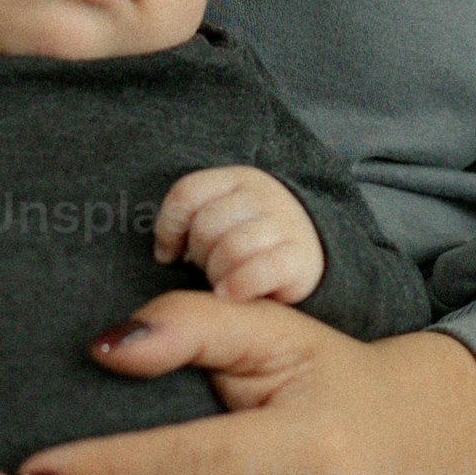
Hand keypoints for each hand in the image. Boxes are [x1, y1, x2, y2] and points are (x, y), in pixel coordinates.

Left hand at [152, 163, 324, 304]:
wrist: (311, 252)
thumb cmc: (251, 241)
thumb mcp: (223, 218)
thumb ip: (193, 222)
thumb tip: (163, 254)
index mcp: (237, 179)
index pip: (186, 193)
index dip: (169, 228)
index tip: (168, 254)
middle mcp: (263, 195)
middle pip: (205, 226)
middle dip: (198, 255)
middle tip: (209, 269)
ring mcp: (285, 225)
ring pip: (228, 250)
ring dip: (217, 274)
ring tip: (223, 282)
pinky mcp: (301, 259)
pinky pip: (255, 273)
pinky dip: (236, 287)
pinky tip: (229, 295)